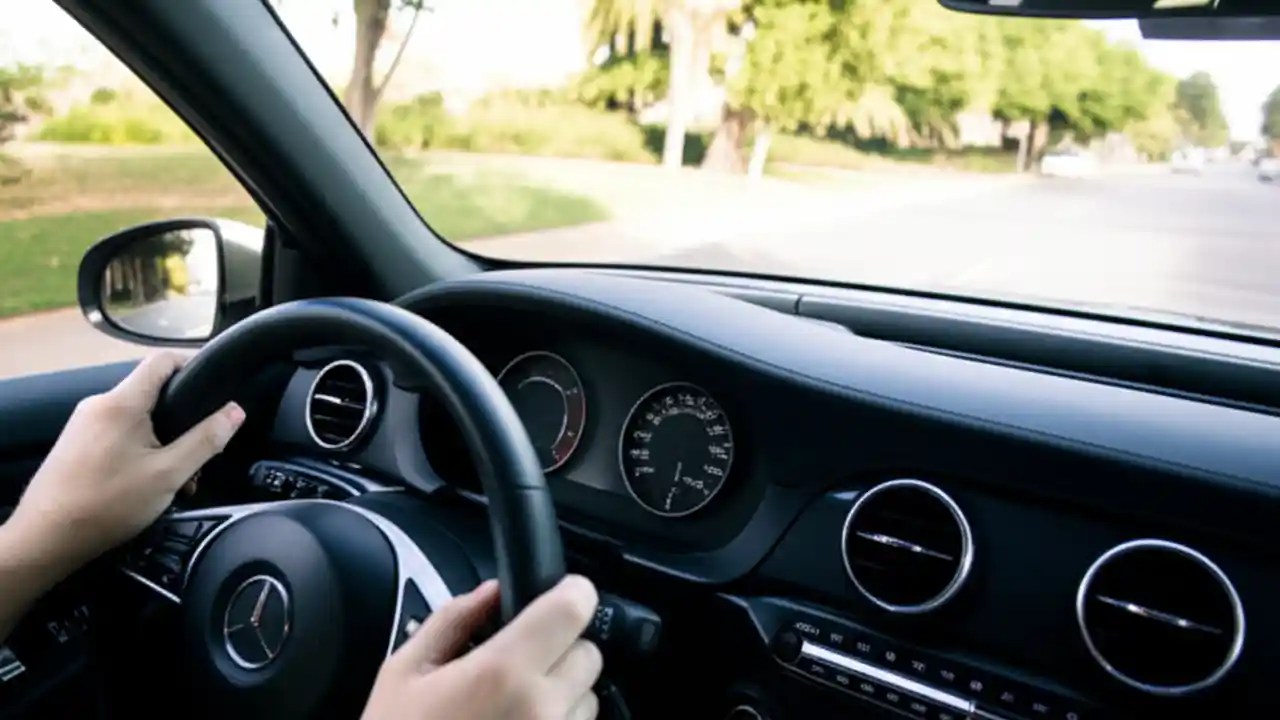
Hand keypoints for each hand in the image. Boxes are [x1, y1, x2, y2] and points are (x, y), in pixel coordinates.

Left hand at [7, 352, 245, 574]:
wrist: (46, 538)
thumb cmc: (109, 503)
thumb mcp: (168, 475)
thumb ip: (205, 440)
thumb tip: (235, 411)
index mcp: (122, 403)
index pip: (162, 360)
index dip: (193, 364)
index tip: (217, 387)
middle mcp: (99, 404)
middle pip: (153, 393)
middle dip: (183, 419)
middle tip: (200, 453)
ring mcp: (84, 424)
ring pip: (137, 418)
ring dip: (164, 442)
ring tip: (178, 478)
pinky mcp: (76, 444)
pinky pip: (119, 434)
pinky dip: (142, 450)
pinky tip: (149, 482)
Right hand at [362, 575, 602, 719]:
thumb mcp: (403, 673)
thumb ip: (453, 620)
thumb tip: (493, 592)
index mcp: (503, 672)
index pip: (575, 609)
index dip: (572, 594)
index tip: (562, 595)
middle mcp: (542, 709)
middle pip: (589, 656)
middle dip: (560, 652)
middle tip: (519, 667)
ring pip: (588, 700)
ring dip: (563, 698)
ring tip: (512, 713)